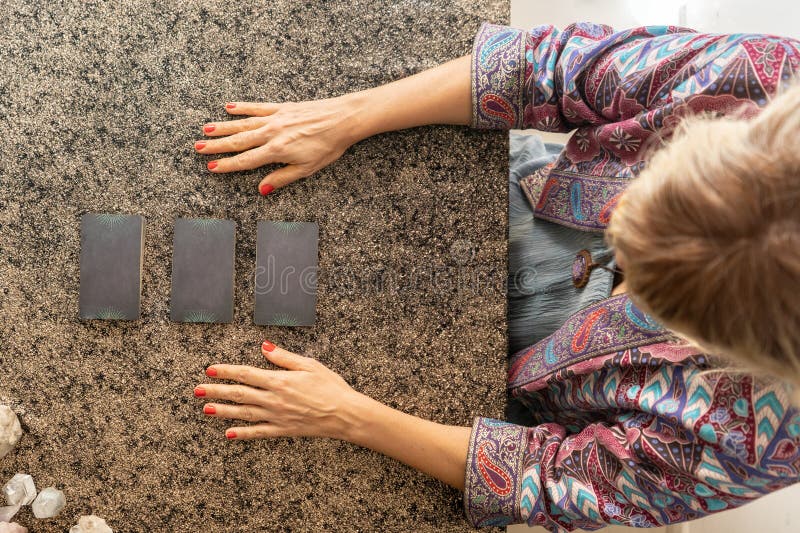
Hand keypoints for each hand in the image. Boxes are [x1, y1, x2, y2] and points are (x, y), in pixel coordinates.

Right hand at [195, 96, 364, 195]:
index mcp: (276, 151)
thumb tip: (261, 190)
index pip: (246, 160)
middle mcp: (272, 133)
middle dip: (217, 146)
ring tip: (206, 129)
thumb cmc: (328, 146)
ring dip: (223, 127)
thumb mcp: (307, 169)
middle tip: (197, 148)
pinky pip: (258, 107)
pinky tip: (230, 107)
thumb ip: (281, 178)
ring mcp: (276, 118)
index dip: (227, 165)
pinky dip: (243, 108)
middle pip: (239, 141)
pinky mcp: (283, 107)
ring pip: (244, 124)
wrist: (343, 119)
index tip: (211, 167)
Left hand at [195, 340, 363, 439]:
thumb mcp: (309, 365)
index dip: (226, 371)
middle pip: (239, 394)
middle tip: (197, 391)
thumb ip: (284, 357)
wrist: (344, 413)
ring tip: (205, 409)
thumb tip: (264, 347)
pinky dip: (243, 434)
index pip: (245, 374)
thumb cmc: (330, 386)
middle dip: (216, 392)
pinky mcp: (283, 430)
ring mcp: (276, 416)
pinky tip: (229, 434)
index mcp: (279, 380)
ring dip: (223, 411)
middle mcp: (273, 399)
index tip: (210, 369)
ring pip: (244, 413)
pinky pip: (259, 433)